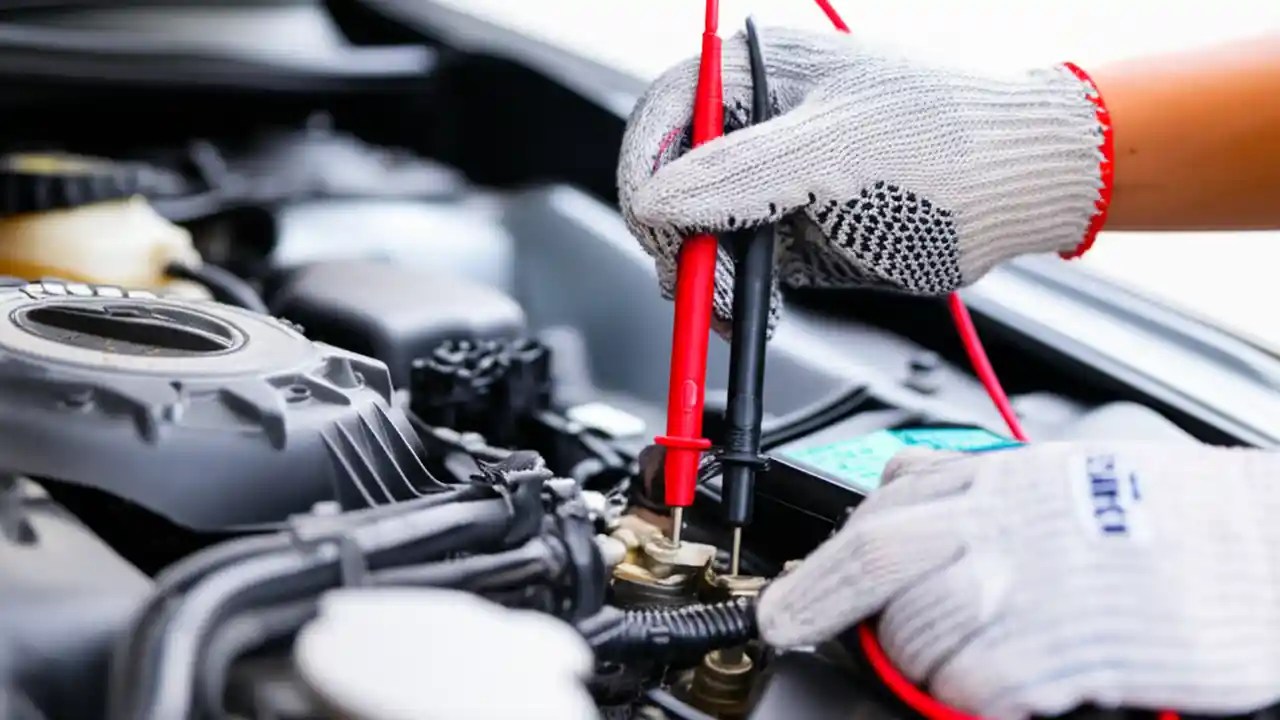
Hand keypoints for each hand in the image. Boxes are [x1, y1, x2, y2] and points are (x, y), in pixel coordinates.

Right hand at [617, 27, 1108, 327]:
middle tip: (699, 279)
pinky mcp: (790, 230)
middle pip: (672, 182)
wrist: (1014, 194)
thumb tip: (653, 201)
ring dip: (707, 279)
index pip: (664, 114)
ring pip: (699, 235)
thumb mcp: (831, 156)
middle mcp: (758, 126)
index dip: (645, 171)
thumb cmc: (944, 148)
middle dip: (679, 239)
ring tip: (740, 305)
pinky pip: (737, 268)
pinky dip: (735, 299)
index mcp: (757, 73)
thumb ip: (734, 177)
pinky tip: (753, 314)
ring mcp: (773, 181)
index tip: (655, 227)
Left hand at [756, 442, 1279, 718]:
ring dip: (915, 659)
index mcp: (1003, 475)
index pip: (880, 507)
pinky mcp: (1058, 649)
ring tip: (954, 663)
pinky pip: (972, 685)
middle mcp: (1001, 519)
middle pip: (871, 556)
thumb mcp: (1066, 473)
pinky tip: (998, 690)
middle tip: (786, 624)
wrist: (1269, 547)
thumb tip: (908, 497)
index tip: (791, 588)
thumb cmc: (1184, 514)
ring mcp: (1024, 583)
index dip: (823, 556)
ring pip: (915, 630)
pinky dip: (969, 697)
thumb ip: (981, 488)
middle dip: (813, 597)